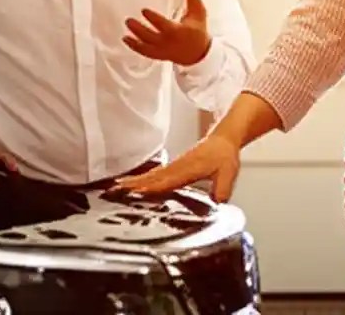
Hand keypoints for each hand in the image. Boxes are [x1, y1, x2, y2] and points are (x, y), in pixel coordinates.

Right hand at [112, 134, 241, 201]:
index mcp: (188, 170)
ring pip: (151, 175)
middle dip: (133, 185)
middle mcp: (177, 167)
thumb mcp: (229, 174)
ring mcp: (174, 166)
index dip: (151, 188)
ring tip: (117, 186)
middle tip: (115, 190)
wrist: (224, 139)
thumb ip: (222, 191)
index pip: (166, 181)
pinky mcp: (174, 166)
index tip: (136, 192)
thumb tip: (216, 204)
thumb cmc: (224, 156)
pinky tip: (135, 183)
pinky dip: (143, 178)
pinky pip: (155, 173)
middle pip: (152, 178)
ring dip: (134, 181)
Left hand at [123, 0, 210, 65]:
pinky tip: (126, 39)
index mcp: (179, 31)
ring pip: (146, 46)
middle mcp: (169, 42)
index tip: (143, 10)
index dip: (153, 19)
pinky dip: (135, 47)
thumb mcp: (198, 10)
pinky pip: (145, 53)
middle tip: (128, 20)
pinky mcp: (159, 55)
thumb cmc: (198, 29)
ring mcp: (163, 51)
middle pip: (151, 37)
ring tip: (127, 26)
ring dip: (134, 38)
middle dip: (139, 29)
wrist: (199, 53)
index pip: (164, 25)